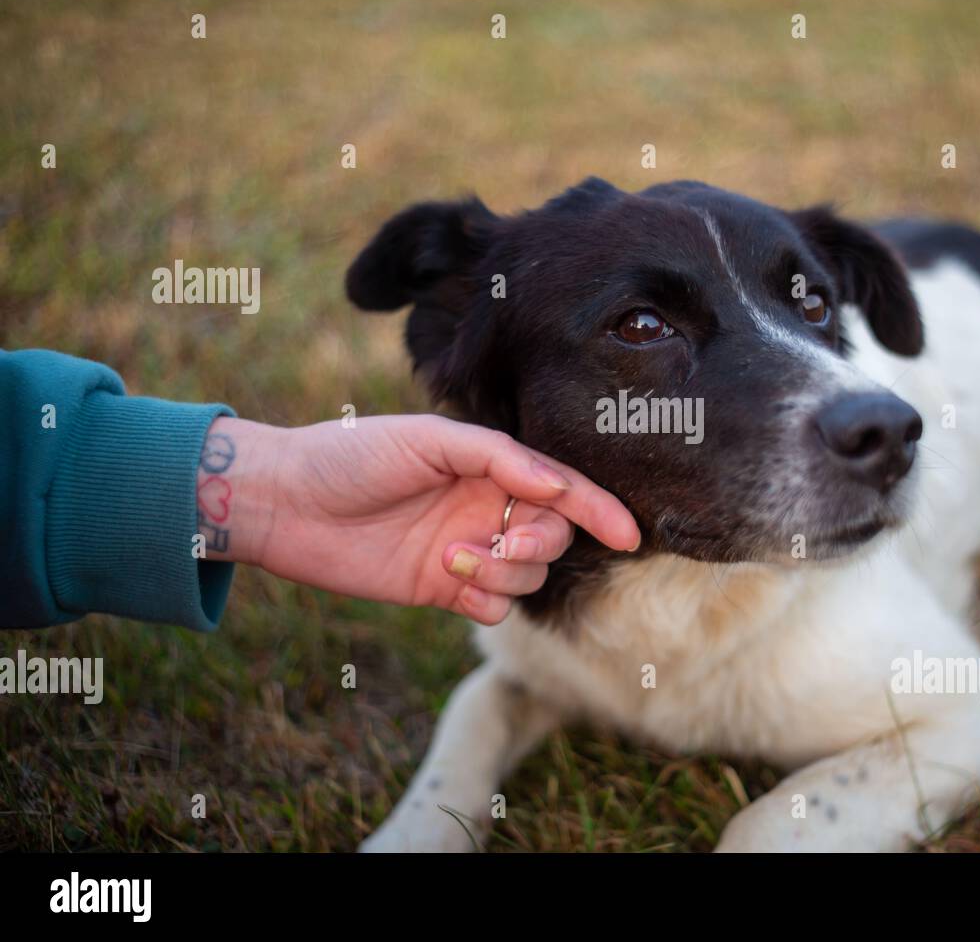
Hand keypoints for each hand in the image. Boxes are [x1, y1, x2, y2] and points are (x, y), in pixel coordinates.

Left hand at [196, 415, 639, 622]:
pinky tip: (450, 582)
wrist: (286, 503)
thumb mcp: (429, 437)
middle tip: (502, 543)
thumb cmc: (352, 455)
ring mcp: (468, 550)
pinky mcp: (443, 590)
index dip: (598, 509)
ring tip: (454, 559)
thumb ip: (500, 457)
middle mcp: (486, 507)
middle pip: (553, 536)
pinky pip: (494, 607)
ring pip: (528, 575)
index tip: (628, 534)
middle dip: (541, 544)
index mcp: (490, 466)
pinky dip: (486, 600)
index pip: (561, 489)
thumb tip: (559, 484)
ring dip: (505, 573)